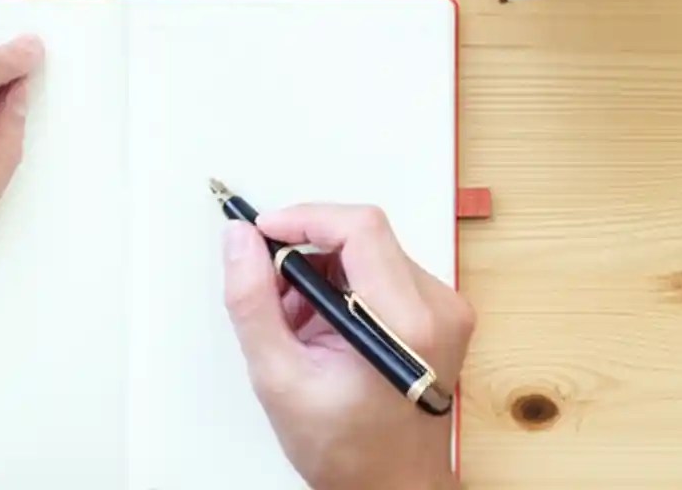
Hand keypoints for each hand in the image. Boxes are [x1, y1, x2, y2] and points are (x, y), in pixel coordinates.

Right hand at [221, 205, 474, 489]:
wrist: (393, 486)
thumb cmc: (346, 449)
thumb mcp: (278, 377)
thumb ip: (252, 300)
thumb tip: (239, 240)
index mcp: (406, 323)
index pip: (360, 228)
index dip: (304, 218)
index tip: (262, 232)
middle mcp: (436, 307)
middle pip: (363, 235)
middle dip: (305, 250)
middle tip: (272, 291)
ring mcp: (443, 309)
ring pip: (369, 250)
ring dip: (321, 270)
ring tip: (297, 324)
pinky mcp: (438, 313)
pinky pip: (382, 270)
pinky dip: (342, 285)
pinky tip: (323, 328)